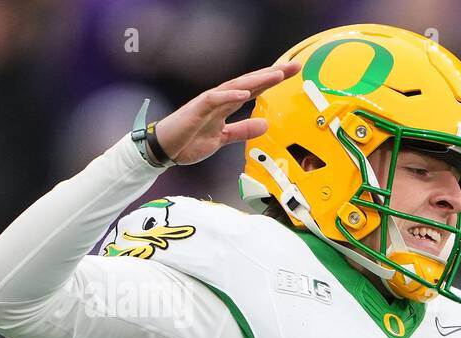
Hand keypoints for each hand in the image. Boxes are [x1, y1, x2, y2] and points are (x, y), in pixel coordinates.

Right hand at [151, 62, 300, 165]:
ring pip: (236, 86)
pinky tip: (246, 92)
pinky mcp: (197, 110)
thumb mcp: (223, 137)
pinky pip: (215, 100)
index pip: (254, 88)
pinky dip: (230, 95)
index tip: (293, 73)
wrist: (165, 149)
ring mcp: (209, 102)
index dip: (274, 80)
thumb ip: (243, 130)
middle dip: (272, 74)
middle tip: (294, 66)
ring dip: (257, 80)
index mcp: (227, 104)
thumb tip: (265, 124)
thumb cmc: (190, 140)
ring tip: (277, 74)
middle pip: (250, 82)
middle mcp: (220, 98)